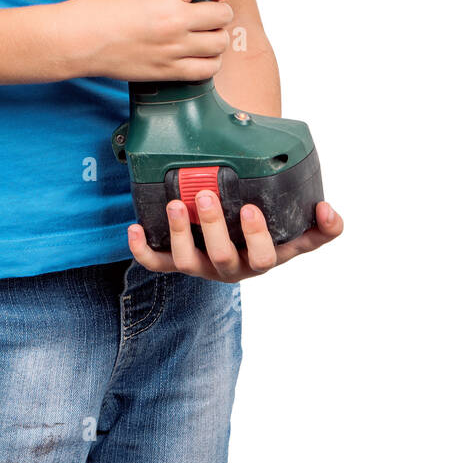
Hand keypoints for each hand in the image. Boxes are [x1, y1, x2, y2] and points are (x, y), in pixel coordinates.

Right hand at [64, 0, 239, 82]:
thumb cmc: (93, 11)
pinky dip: (209, 63)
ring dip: (216, 37)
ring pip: (220, 44)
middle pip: (224, 15)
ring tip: (206, 34)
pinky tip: (200, 56)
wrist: (77, 41)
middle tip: (212, 9)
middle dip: (221, 10)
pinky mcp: (167, 71)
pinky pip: (206, 70)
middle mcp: (175, 21)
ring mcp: (173, 49)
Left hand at [127, 193, 343, 280]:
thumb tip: (328, 209)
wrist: (242, 231)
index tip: (253, 209)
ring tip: (176, 204)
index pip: (268, 255)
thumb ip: (321, 226)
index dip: (260, 237)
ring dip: (181, 233)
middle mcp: (234, 266)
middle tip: (206, 196)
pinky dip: (143, 250)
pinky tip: (134, 228)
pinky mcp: (179, 263)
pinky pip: (158, 263)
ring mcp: (204, 265)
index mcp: (264, 257)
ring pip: (190, 261)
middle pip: (225, 257)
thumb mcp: (298, 229)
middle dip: (214, 227)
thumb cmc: (270, 226)